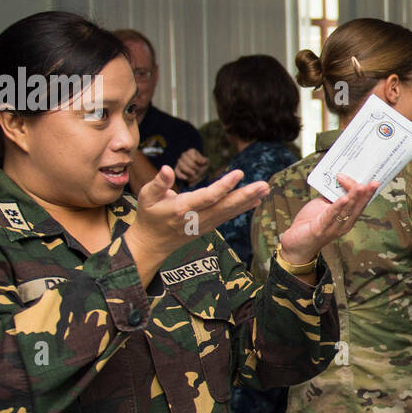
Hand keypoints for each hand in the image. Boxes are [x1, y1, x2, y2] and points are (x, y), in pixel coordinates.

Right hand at [124, 166, 268, 284]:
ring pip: (229, 212)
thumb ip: (158, 183)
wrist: (152, 243)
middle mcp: (197, 218)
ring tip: (266, 189)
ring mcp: (205, 224)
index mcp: (182, 209)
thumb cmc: (148, 215)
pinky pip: (228, 216)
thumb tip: (168, 169)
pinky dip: (243, 208)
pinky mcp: (209, 226)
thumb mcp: (146, 197)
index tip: (239, 173)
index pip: (207, 197)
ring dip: (248, 200)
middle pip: (225, 206)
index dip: (224, 186)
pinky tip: (257, 200)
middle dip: (245, 195)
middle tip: (264, 185)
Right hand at [174, 148, 209, 185]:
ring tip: (194, 174)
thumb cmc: (203, 167)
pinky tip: (186, 178)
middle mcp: (184, 155)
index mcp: (191, 152)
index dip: (197, 160)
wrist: (199, 175)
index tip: (201, 164)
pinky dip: (181, 175)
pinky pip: (177, 171)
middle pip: (185, 159)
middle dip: (193, 166)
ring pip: (181, 165)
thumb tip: (201, 161)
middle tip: (198, 170)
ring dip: (188, 170)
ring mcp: (179, 162)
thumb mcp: (207, 163)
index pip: (191, 154)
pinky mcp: (177, 169)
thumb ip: (204, 160)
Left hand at [277, 174, 377, 265]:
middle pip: (357, 207)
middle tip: (373, 183)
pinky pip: (331, 216)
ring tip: (361, 187)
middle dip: (366, 194)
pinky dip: (338, 206)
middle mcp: (344, 225)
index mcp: (347, 219)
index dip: (363, 193)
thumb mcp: (323, 206)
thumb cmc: (310, 224)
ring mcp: (334, 228)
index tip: (365, 180)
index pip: (360, 205)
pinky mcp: (321, 229)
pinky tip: (344, 198)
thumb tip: (336, 179)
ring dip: (354, 197)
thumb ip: (331, 196)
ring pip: (346, 210)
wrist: (296, 244)